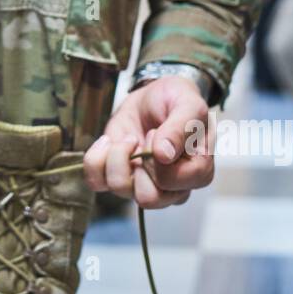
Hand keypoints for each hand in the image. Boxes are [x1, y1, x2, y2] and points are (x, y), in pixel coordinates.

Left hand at [83, 76, 214, 208]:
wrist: (153, 96)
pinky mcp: (118, 176)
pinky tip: (108, 140)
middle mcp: (171, 188)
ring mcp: (143, 184)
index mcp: (197, 173)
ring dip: (117, 156)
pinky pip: (96, 181)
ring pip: (119, 189)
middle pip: (147, 198)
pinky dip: (96, 158)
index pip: (173, 184)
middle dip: (139, 160)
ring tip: (129, 137)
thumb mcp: (188, 104)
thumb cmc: (177, 100)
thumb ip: (181, 128)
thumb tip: (164, 155)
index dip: (159, 159)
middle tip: (146, 135)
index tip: (158, 133)